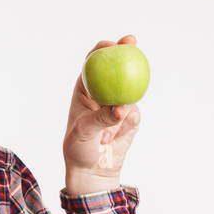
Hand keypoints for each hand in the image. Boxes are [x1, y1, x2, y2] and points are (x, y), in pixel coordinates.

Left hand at [63, 34, 141, 193]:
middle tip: (133, 42)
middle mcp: (103, 92)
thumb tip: (121, 108)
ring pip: (130, 88)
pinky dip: (129, 122)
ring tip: (116, 120)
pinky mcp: (130, 118)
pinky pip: (135, 113)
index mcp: (85, 89)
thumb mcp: (84, 133)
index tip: (112, 44)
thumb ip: (101, 118)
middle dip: (126, 49)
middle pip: (117, 65)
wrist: (92, 171)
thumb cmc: (79, 149)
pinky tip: (119, 135)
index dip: (102, 48)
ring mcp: (118, 103)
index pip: (92, 62)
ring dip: (129, 93)